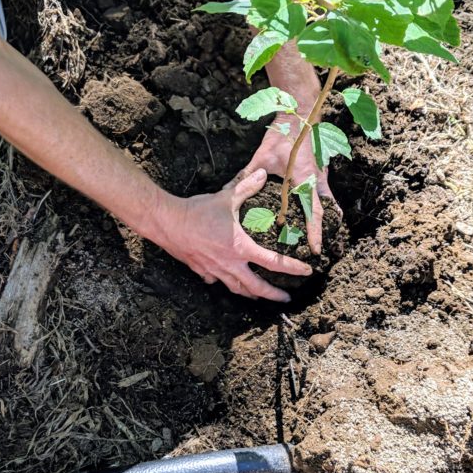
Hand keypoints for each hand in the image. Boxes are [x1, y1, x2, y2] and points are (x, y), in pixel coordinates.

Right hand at [156, 168, 311, 301]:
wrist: (167, 223)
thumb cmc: (197, 212)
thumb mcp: (226, 198)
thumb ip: (247, 187)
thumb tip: (263, 174)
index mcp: (240, 248)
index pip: (273, 263)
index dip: (292, 268)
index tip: (306, 271)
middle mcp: (230, 264)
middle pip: (256, 288)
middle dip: (273, 294)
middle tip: (286, 297)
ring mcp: (214, 270)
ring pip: (237, 288)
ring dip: (251, 293)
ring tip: (259, 295)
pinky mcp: (201, 270)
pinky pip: (216, 281)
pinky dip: (225, 282)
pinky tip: (226, 280)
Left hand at [237, 115, 336, 254]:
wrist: (300, 115)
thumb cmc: (283, 135)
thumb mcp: (263, 156)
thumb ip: (247, 175)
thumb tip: (227, 189)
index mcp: (305, 179)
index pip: (314, 211)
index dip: (315, 231)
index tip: (315, 249)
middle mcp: (317, 180)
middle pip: (324, 211)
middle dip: (322, 231)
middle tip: (317, 250)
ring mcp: (321, 175)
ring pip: (327, 202)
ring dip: (325, 219)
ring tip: (317, 236)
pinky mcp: (320, 171)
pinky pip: (324, 192)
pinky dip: (324, 204)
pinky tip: (318, 213)